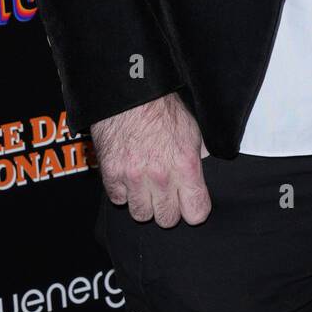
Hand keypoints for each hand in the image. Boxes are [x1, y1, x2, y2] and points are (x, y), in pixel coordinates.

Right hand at [90, 92, 211, 226]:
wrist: (131, 92)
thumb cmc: (162, 107)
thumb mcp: (192, 131)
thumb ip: (196, 160)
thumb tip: (199, 178)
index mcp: (185, 165)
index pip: (196, 213)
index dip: (194, 209)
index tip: (190, 203)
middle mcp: (160, 176)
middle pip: (167, 219)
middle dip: (168, 208)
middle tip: (165, 192)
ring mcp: (134, 177)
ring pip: (141, 214)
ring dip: (144, 202)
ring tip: (145, 185)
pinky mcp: (111, 174)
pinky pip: (118, 200)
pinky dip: (123, 191)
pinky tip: (128, 176)